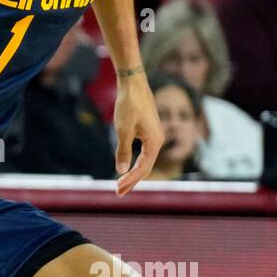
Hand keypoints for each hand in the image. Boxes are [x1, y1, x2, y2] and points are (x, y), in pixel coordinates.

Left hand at [112, 71, 161, 196]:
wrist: (133, 83)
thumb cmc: (129, 105)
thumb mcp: (123, 130)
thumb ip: (123, 150)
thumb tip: (121, 170)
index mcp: (155, 142)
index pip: (143, 168)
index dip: (130, 180)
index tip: (118, 190)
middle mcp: (158, 140)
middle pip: (145, 167)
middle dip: (132, 180)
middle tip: (118, 193)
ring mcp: (154, 135)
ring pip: (145, 160)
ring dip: (133, 172)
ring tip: (121, 183)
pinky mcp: (149, 130)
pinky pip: (144, 151)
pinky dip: (135, 161)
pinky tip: (127, 165)